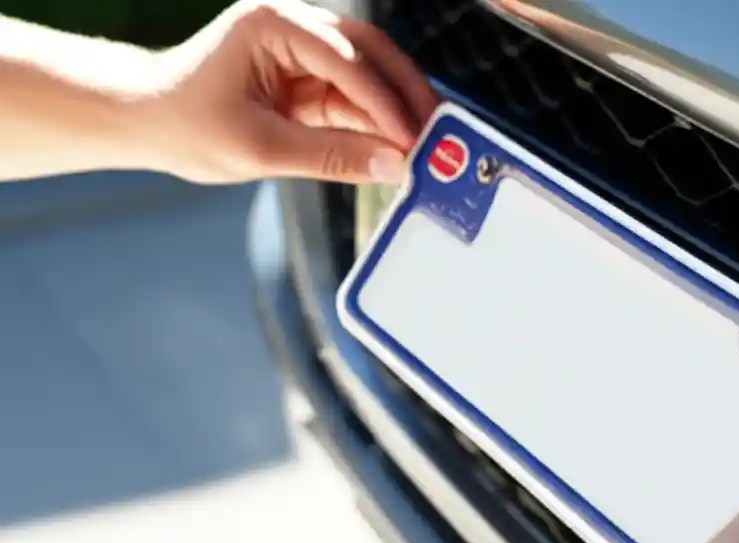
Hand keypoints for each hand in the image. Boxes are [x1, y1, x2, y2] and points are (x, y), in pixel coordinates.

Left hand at [141, 0, 435, 183]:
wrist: (144, 121)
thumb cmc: (185, 126)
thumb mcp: (260, 150)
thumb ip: (332, 158)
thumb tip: (395, 166)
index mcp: (273, 24)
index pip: (347, 61)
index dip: (385, 103)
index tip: (414, 140)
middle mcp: (293, 24)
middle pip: (372, 51)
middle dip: (408, 93)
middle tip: (439, 133)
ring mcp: (302, 48)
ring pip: (371, 71)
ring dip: (398, 107)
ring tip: (428, 144)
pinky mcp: (307, 74)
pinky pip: (355, 94)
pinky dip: (378, 119)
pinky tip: (399, 145)